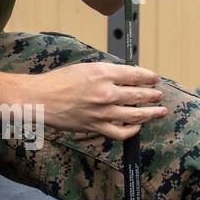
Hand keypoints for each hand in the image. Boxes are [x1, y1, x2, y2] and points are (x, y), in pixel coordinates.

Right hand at [34, 61, 167, 139]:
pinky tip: (137, 126)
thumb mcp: (85, 67)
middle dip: (153, 95)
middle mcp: (105, 92)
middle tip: (159, 95)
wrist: (41, 99)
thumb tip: (125, 77)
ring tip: (159, 111)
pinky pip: (120, 132)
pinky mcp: (96, 126)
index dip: (149, 77)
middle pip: (139, 95)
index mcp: (103, 73)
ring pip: (135, 115)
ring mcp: (102, 112)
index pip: (135, 75)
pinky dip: (132, 130)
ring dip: (151, 113)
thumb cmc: (59, 81)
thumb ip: (106, 72)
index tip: (155, 79)